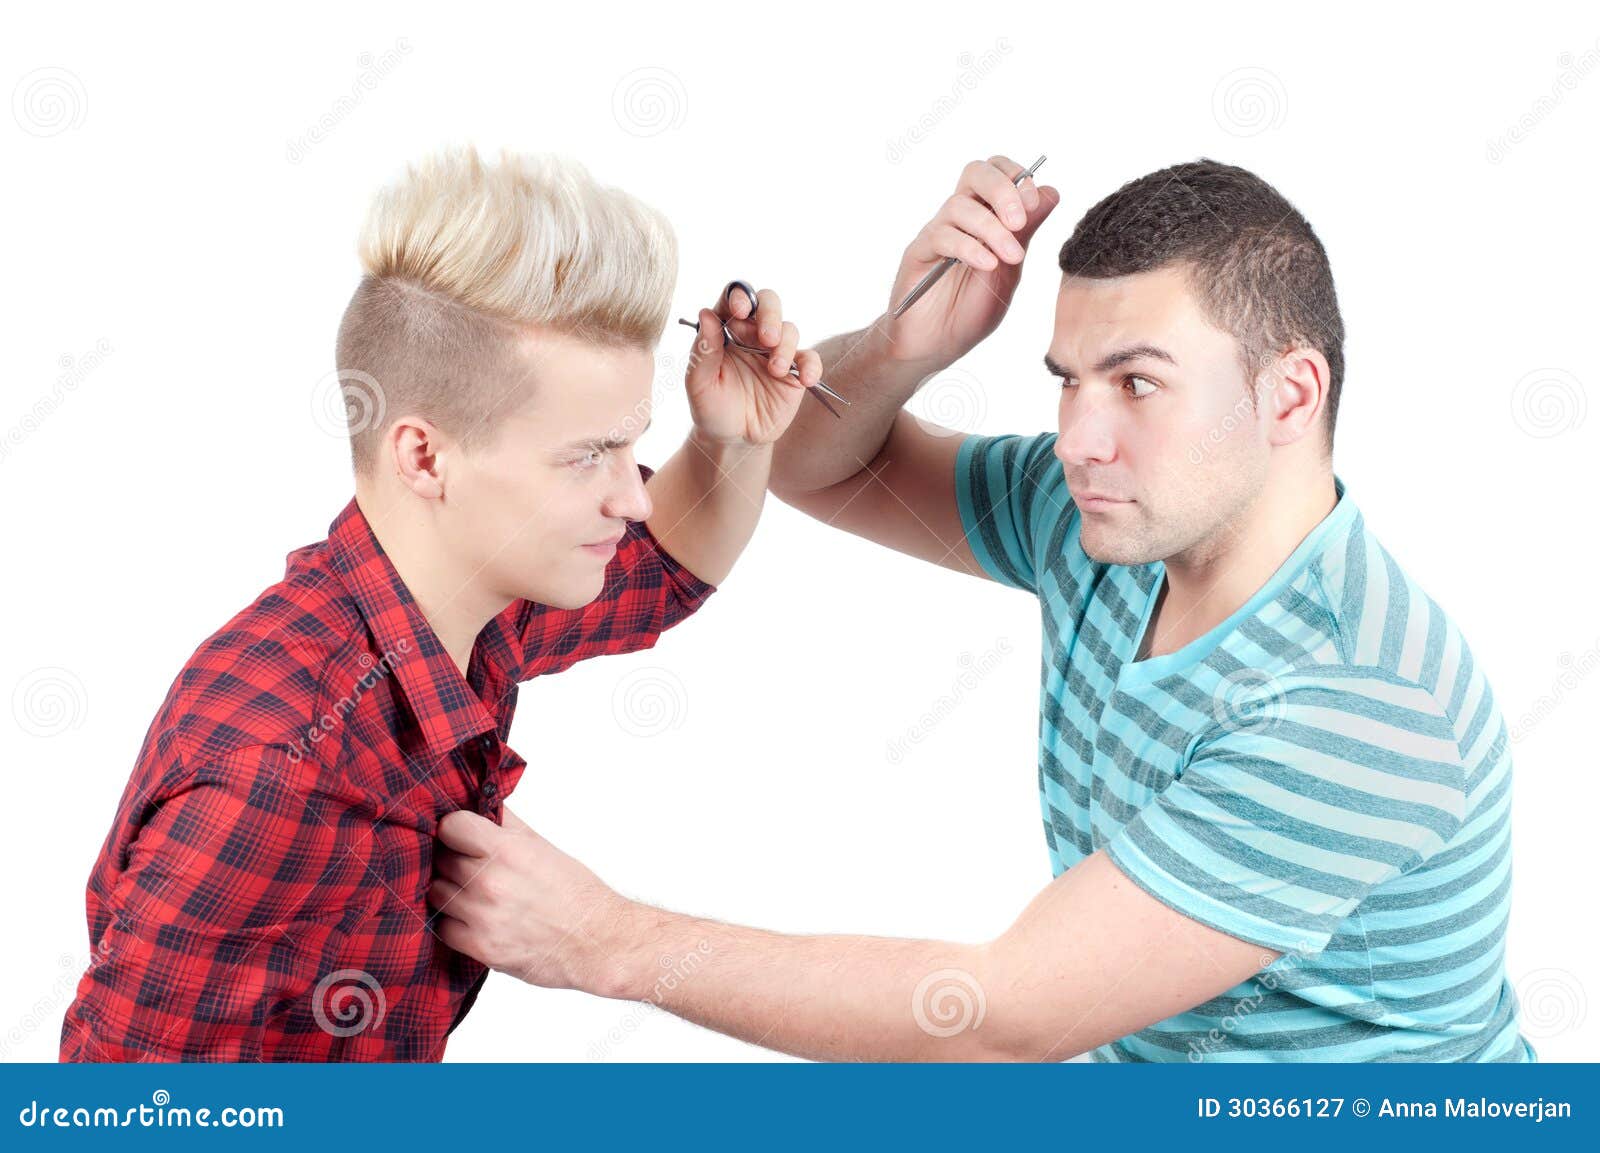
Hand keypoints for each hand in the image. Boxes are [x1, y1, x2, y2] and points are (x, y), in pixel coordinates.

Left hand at [429, 806, 625, 993]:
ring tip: (475, 894)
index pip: (450, 826)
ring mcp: (481, 916)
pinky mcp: (479, 947)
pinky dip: (454, 923)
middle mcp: (489, 882)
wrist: (596, 940)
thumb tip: (477, 802)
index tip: (462, 836)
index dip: (454, 830)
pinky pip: (442, 927)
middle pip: (441, 860)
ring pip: (436, 892)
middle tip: (474, 867)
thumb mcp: (540, 845)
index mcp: (506, 850)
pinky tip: (475, 919)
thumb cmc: (574, 892)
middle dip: (455, 861)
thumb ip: (505, 823)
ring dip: (451, 892)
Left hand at [684, 282, 822, 446]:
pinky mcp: (795, 371)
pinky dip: (812, 366)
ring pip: (789, 330)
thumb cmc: (711, 407)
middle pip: (768, 304)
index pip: (734, 299)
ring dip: (785, 346)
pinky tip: (806, 379)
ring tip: (776, 370)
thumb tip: (706, 314)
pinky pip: (810, 359)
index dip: (739, 297)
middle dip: (770, 315)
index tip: (739, 311)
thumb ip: (703, 350)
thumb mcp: (698, 383)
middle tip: (766, 338)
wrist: (733, 438)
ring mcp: (775, 351)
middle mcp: (752, 334)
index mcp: (726, 329)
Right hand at [883, 155, 1059, 369]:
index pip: (998, 172)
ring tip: (1011, 257)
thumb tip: (1051, 192)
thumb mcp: (1009, 272)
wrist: (936, 347)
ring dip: (992, 229)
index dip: (1018, 177)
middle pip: (976, 173)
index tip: (1035, 204)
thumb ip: (1026, 234)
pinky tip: (987, 265)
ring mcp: (937, 234)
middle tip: (1019, 221)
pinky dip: (970, 247)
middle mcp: (959, 219)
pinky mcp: (918, 253)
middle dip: (1003, 189)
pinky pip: (942, 236)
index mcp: (984, 218)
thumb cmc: (969, 312)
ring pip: (961, 206)